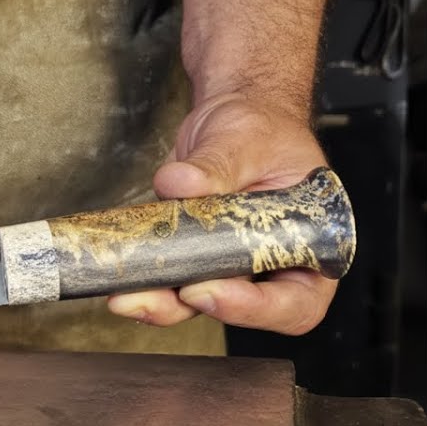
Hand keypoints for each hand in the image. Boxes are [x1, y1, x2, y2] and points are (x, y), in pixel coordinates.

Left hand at [108, 93, 337, 334]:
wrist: (233, 117)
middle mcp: (269, 264)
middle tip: (154, 295)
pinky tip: (118, 277)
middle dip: (190, 306)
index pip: (293, 302)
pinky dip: (142, 279)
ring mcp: (226, 264)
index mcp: (308, 246)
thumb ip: (217, 164)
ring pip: (193, 300)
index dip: (253, 308)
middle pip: (236, 307)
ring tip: (123, 294)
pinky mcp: (191, 255)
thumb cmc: (262, 129)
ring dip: (156, 302)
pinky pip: (167, 276)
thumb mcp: (247, 140)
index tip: (209, 291)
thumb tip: (179, 183)